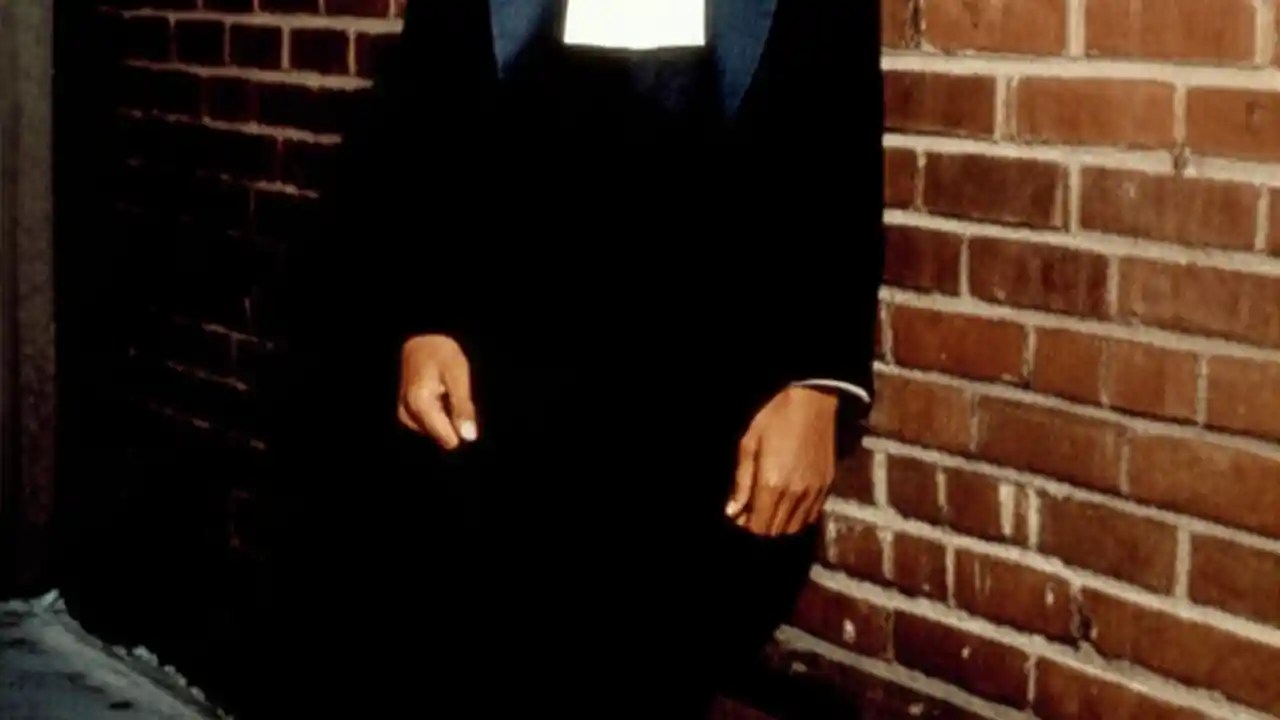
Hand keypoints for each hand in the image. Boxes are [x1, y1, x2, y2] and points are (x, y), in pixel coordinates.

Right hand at [397, 335, 476, 449]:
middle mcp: (407, 414)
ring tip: (444, 391)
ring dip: (446, 416)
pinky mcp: (405, 414)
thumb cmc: (441, 355)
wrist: (420, 343)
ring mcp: (404, 415)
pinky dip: (438, 414)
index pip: (446, 438)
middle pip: (442, 436)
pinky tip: (439, 395)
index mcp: (420, 405)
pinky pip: (429, 425)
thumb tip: (469, 437)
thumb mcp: (458, 376)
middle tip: (451, 393)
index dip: (461, 426)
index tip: (459, 402)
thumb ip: (463, 408)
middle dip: (452, 420)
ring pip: (436, 431)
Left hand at [725, 386, 837, 536]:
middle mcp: (794, 495)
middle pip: (775, 530)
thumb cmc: (775, 418)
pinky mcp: (827, 487)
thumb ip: (742, 482)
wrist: (813, 401)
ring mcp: (814, 493)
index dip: (746, 525)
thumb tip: (732, 512)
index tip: (740, 515)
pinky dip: (797, 518)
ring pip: (794, 527)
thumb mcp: (749, 445)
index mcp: (771, 485)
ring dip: (779, 524)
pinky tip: (788, 504)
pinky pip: (811, 516)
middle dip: (761, 526)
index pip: (758, 525)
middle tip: (752, 511)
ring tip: (769, 507)